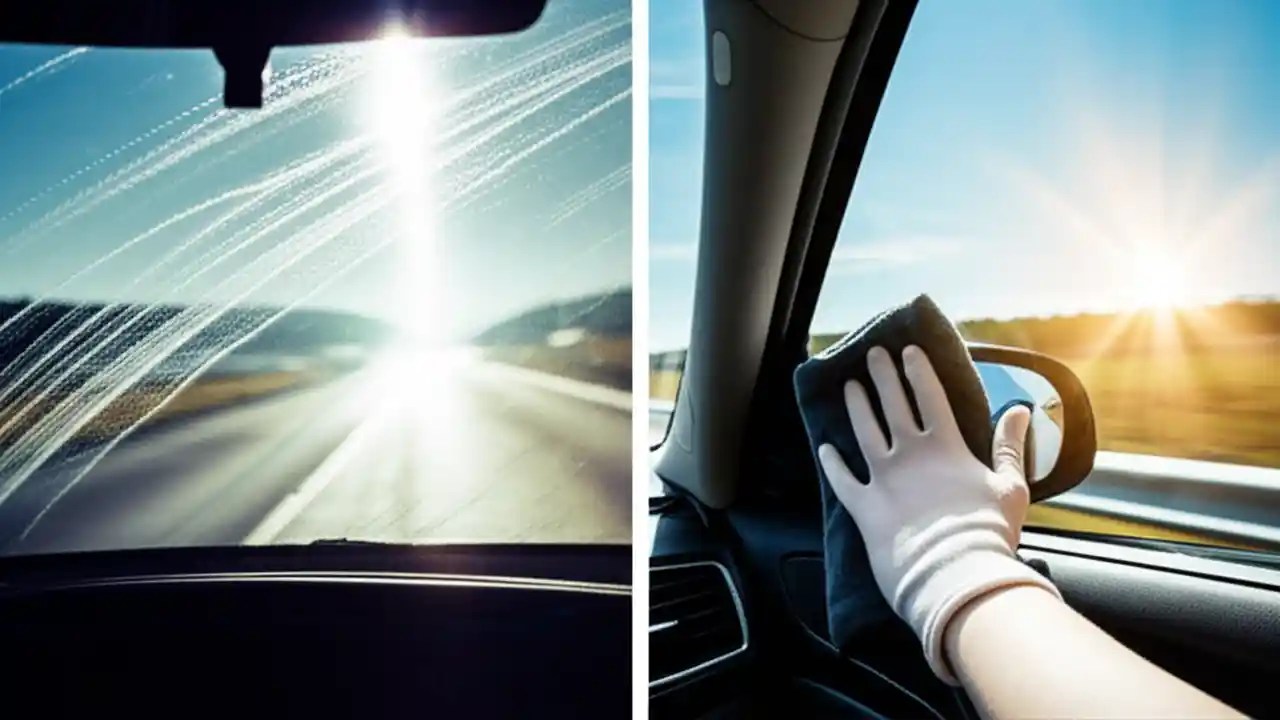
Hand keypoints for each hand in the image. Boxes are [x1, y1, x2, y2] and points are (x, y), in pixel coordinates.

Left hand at [818, 345, 1059, 683]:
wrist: (956, 575)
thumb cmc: (989, 533)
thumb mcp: (1011, 485)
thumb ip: (1010, 446)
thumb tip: (1020, 409)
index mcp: (945, 446)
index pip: (929, 396)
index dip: (918, 371)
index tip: (907, 350)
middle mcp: (909, 454)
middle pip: (891, 404)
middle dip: (881, 376)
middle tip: (871, 355)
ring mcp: (883, 478)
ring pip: (864, 431)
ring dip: (856, 407)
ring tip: (849, 387)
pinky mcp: (864, 506)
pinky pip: (842, 479)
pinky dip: (831, 463)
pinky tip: (824, 448)